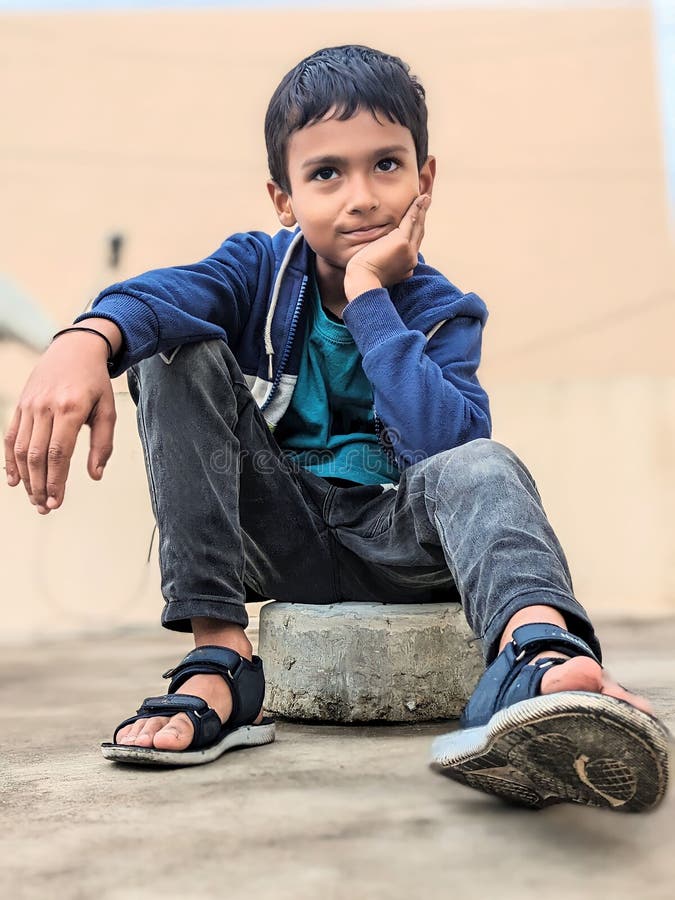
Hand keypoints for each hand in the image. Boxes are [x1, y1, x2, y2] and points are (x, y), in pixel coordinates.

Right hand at [4, 331, 117, 513]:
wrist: (74, 349)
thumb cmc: (95, 383)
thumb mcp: (108, 410)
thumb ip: (103, 444)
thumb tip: (95, 475)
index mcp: (70, 408)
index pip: (58, 452)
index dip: (55, 480)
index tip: (57, 501)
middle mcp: (45, 407)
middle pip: (36, 455)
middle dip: (39, 485)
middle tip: (46, 507)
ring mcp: (30, 406)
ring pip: (21, 449)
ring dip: (26, 478)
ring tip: (35, 499)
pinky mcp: (21, 405)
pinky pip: (10, 436)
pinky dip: (10, 460)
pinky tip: (15, 480)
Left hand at [343, 193, 430, 301]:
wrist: (363, 281)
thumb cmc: (363, 278)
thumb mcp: (376, 268)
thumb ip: (382, 259)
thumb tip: (377, 252)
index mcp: (405, 267)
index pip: (412, 245)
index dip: (415, 230)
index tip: (417, 220)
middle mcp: (410, 259)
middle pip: (418, 234)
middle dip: (422, 218)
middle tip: (425, 203)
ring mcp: (408, 251)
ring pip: (416, 226)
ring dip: (421, 210)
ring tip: (424, 198)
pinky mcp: (402, 242)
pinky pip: (411, 221)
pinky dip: (416, 209)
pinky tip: (420, 199)